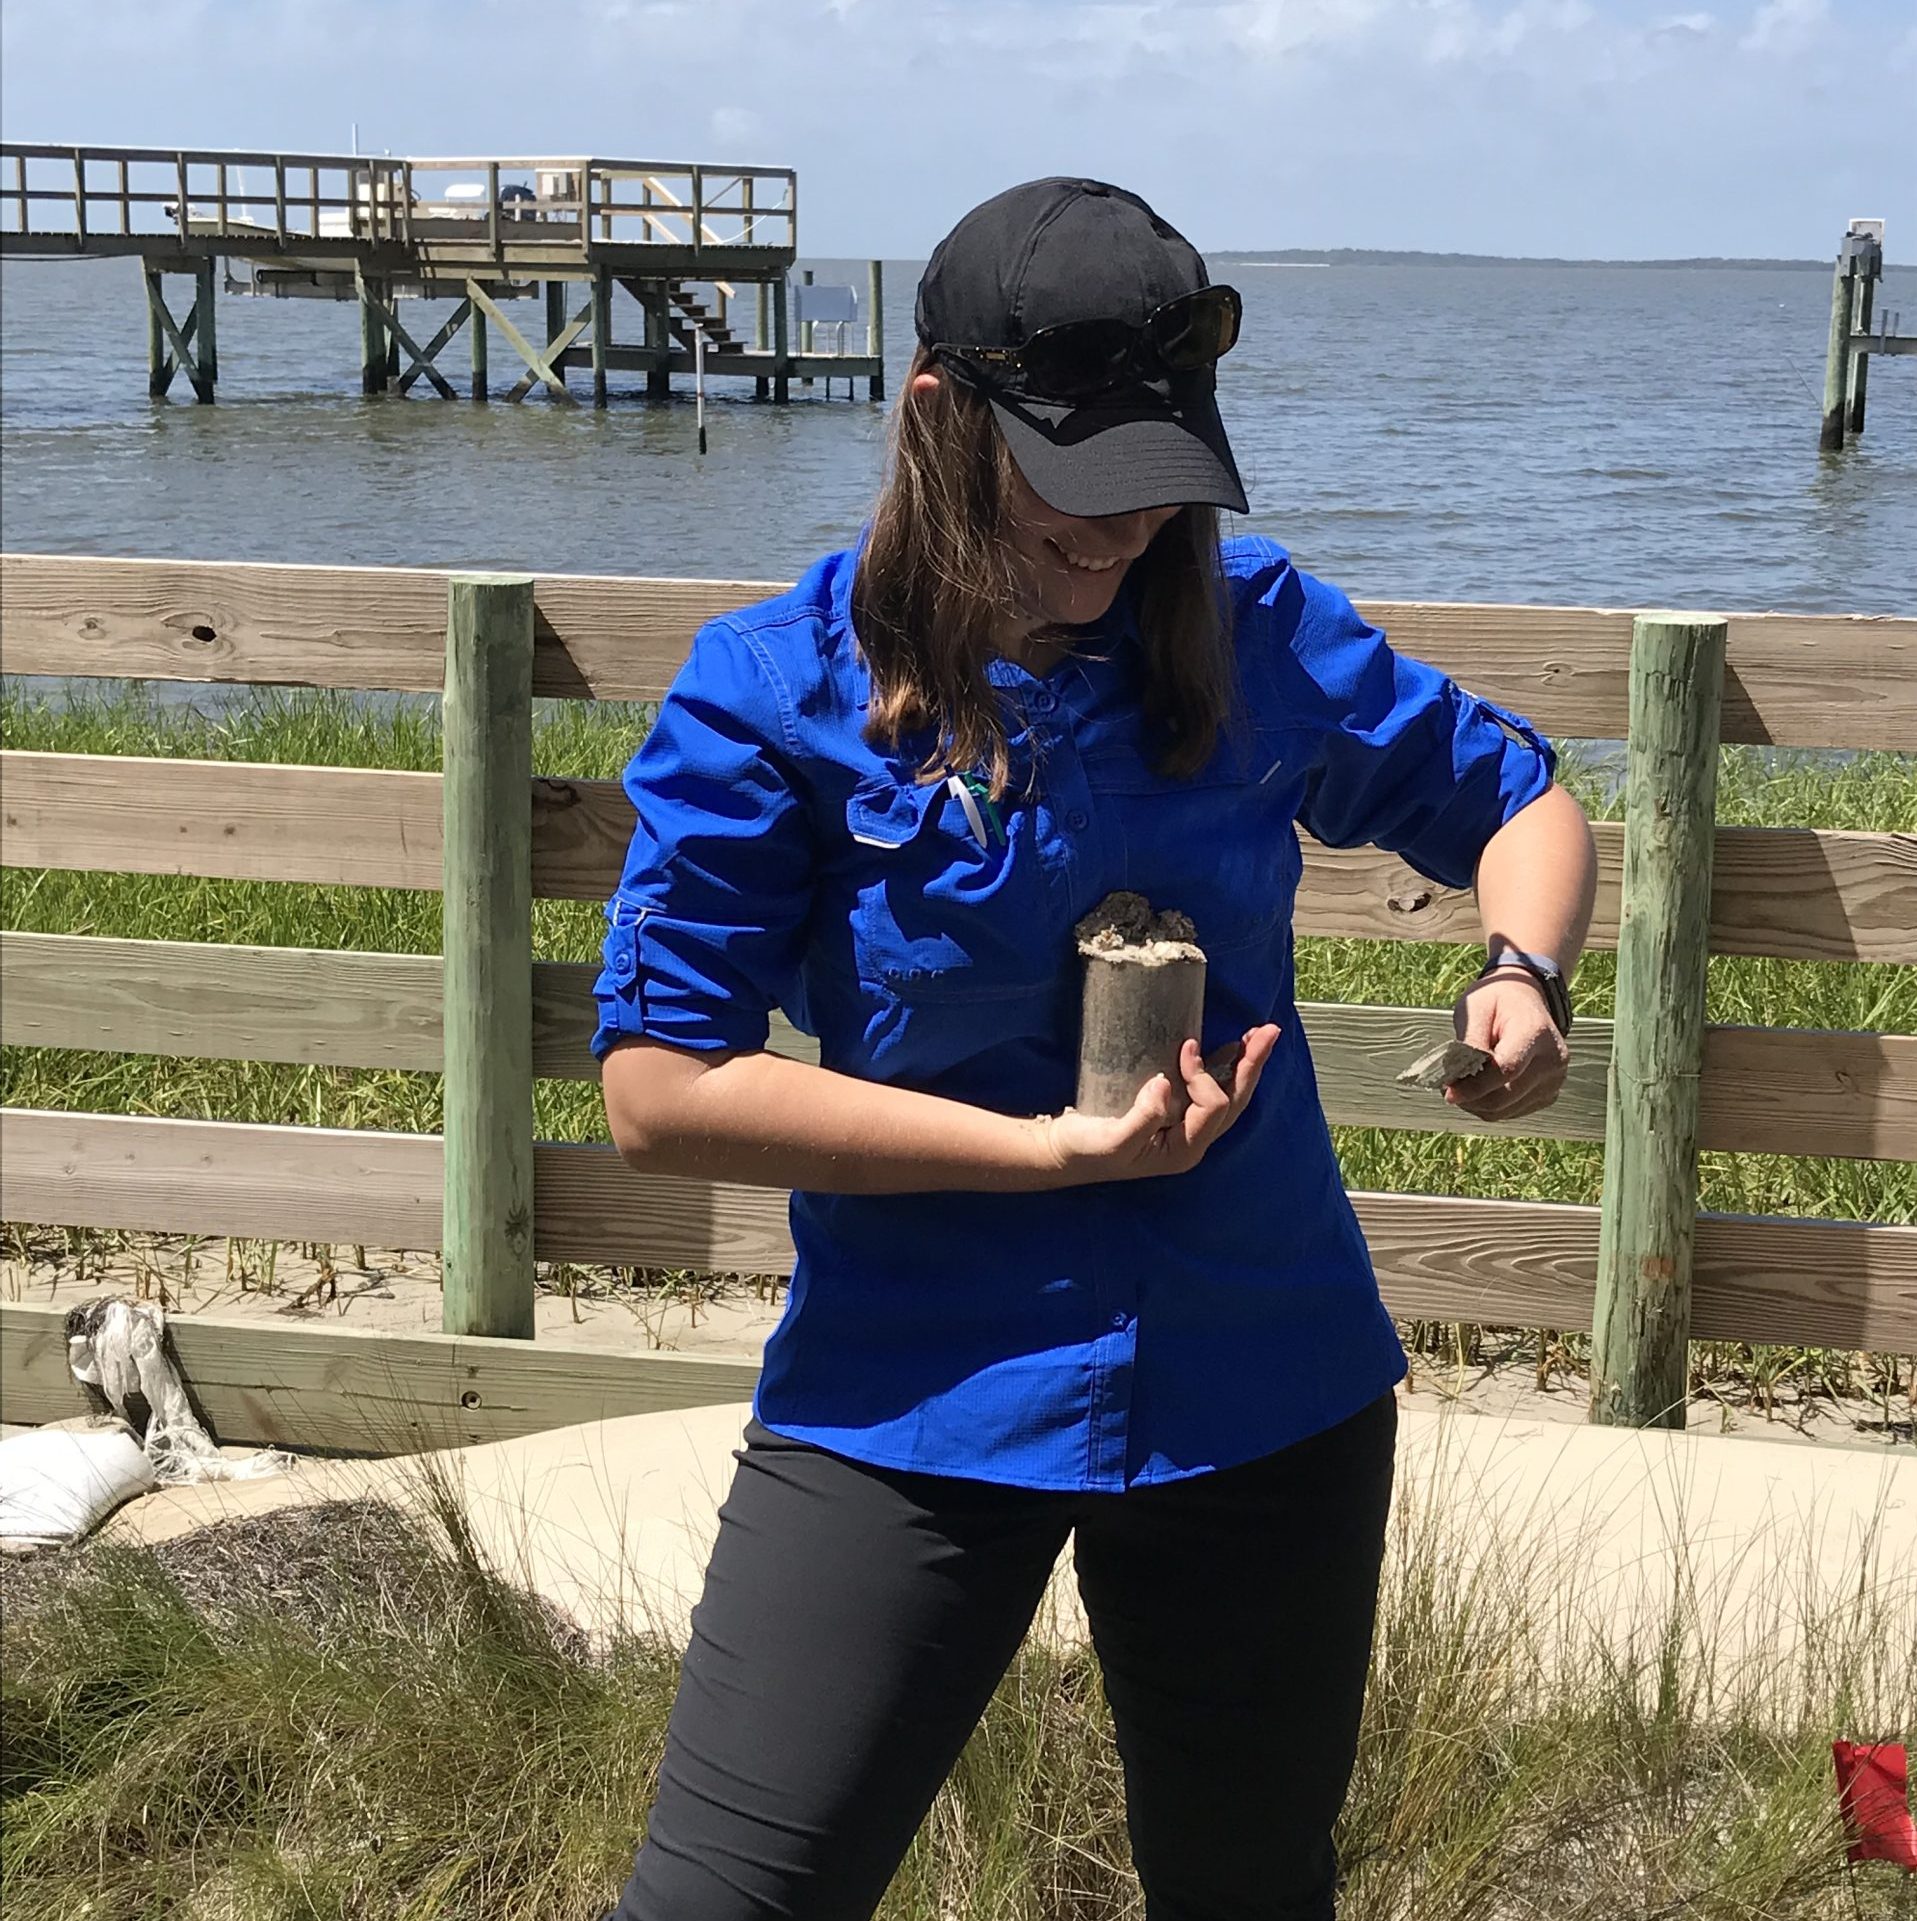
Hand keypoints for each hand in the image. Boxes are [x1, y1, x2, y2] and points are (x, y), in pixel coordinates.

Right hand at [1036, 1025, 1280, 1183]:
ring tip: (1260, 1034)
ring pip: (1228, 1094)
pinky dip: (1223, 1066)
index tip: (1184, 1049)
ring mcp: (1186, 1125)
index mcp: (1183, 1149)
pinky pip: (1209, 1089)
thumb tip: (1164, 1084)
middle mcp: (1192, 1139)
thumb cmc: (1087, 1150)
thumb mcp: (1113, 1140)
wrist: (1066, 1152)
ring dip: (1245, 1064)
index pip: (1212, 1107)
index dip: (1205, 1075)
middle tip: (1268, 1031)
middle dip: (1252, 1064)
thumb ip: (1141, 1118)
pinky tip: (1232, 1047)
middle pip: (1234, 1100)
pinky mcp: (1175, 1111)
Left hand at [1446, 971, 1568, 1120]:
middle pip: (1505, 1096)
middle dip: (1470, 1097)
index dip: (1474, 1087)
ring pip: (1505, 1111)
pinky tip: (1481, 1088)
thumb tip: (1458, 1078)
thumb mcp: (1476, 1008)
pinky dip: (1490, 1106)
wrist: (1524, 1000)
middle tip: (1448, 1087)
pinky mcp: (1548, 1094)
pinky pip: (1512, 1112)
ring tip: (1462, 1084)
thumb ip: (1470, 1042)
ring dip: (1477, 1104)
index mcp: (1535, 1032)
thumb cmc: (1497, 1001)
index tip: (1448, 1092)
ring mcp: (1554, 1080)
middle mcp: (1552, 1060)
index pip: (1505, 1070)